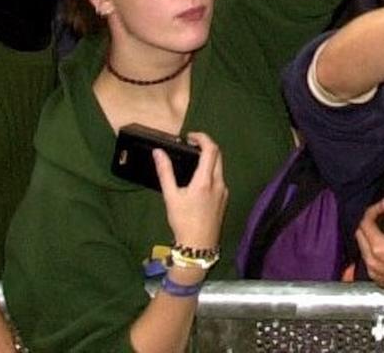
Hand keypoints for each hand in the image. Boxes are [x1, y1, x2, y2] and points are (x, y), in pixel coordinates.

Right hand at [154, 133, 227, 260]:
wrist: (198, 246)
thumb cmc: (183, 221)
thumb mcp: (170, 197)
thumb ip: (165, 173)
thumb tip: (158, 152)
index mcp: (206, 180)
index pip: (211, 149)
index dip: (202, 138)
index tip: (190, 137)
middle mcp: (219, 182)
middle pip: (217, 155)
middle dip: (206, 146)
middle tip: (190, 146)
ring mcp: (224, 190)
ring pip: (219, 167)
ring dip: (209, 160)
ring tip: (192, 162)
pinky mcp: (225, 199)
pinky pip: (219, 179)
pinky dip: (211, 173)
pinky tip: (198, 182)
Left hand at [353, 199, 383, 306]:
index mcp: (380, 248)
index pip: (365, 223)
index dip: (372, 210)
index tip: (383, 206)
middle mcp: (372, 262)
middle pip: (360, 235)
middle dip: (368, 222)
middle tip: (382, 214)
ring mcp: (374, 274)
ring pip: (362, 249)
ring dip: (369, 236)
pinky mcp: (378, 281)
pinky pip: (368, 261)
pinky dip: (372, 250)